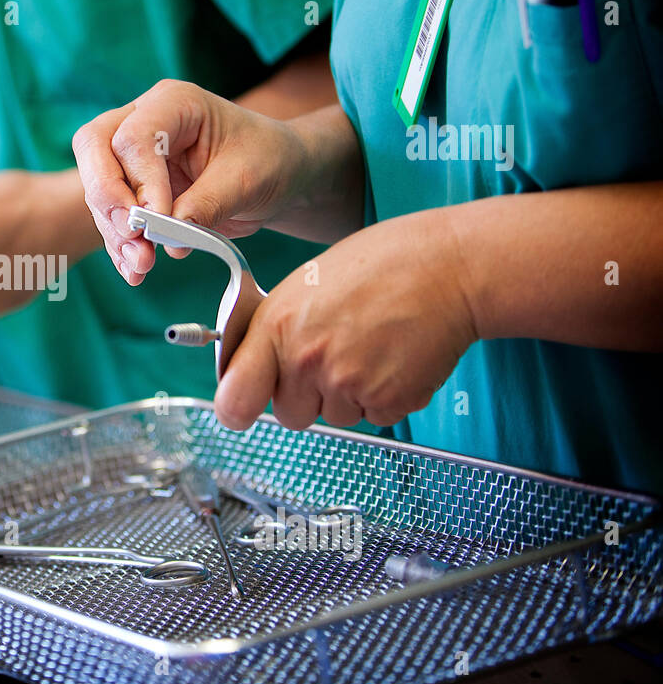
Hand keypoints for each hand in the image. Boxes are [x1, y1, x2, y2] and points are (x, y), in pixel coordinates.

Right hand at [72, 79, 317, 282]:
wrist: (277, 175)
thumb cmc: (268, 160)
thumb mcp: (248, 178)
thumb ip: (208, 202)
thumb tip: (168, 237)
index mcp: (174, 103)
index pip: (133, 137)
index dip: (141, 182)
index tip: (160, 220)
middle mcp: (143, 122)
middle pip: (94, 149)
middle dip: (108, 199)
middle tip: (133, 235)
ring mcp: (133, 157)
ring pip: (100, 190)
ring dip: (116, 232)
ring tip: (143, 265)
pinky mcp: (133, 191)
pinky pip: (112, 218)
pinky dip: (121, 248)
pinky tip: (135, 272)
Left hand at [215, 209, 479, 429]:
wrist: (447, 267)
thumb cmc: (378, 266)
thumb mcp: (302, 287)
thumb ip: (273, 333)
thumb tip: (249, 369)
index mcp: (277, 327)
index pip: (235, 399)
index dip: (237, 408)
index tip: (241, 408)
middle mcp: (308, 361)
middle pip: (290, 414)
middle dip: (306, 395)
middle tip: (334, 355)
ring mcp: (348, 384)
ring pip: (334, 417)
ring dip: (348, 394)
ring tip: (370, 346)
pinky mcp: (389, 401)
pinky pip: (373, 417)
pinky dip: (383, 397)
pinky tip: (394, 358)